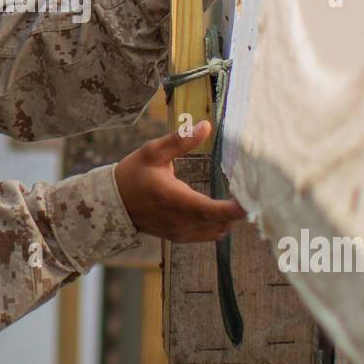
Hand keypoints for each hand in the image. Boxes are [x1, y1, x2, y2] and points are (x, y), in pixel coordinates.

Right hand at [113, 121, 245, 242]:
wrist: (112, 203)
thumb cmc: (133, 174)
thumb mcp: (153, 152)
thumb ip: (180, 141)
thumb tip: (206, 126)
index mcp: (173, 198)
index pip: (210, 209)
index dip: (233, 209)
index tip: (250, 201)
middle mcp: (179, 220)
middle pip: (220, 223)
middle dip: (237, 211)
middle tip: (251, 192)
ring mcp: (180, 232)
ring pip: (216, 231)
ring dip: (228, 218)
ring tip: (236, 199)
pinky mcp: (179, 237)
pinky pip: (207, 235)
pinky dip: (218, 224)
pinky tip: (219, 209)